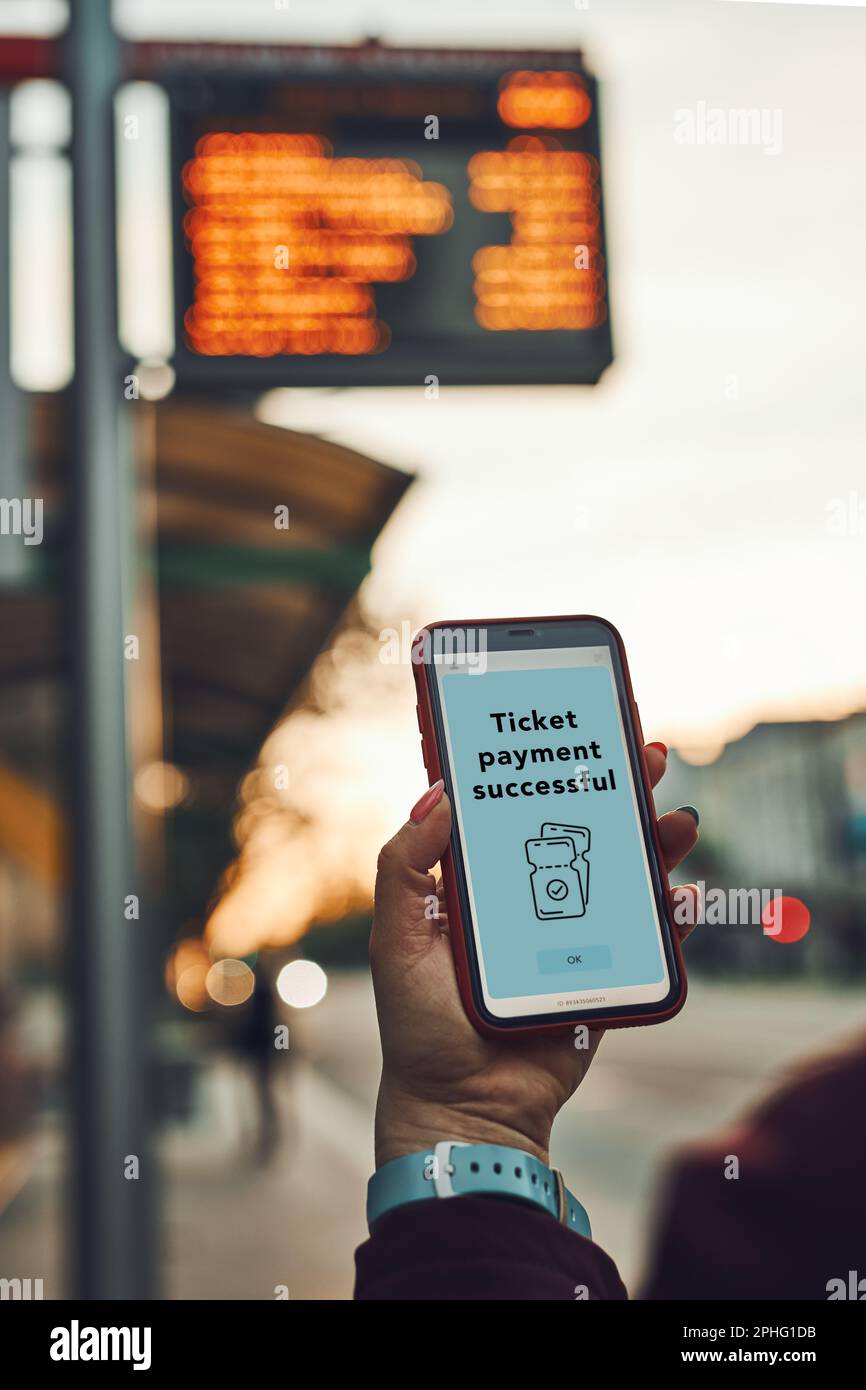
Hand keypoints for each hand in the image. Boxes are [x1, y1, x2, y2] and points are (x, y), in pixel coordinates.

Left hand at [370, 744, 698, 1168]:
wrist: (463, 1110)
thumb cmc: (419, 1025)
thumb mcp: (397, 934)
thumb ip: (405, 864)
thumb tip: (439, 792)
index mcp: (485, 886)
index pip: (521, 814)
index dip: (548, 774)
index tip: (574, 731)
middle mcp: (534, 903)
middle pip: (586, 834)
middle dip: (619, 793)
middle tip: (646, 754)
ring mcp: (575, 940)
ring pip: (625, 878)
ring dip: (657, 845)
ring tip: (677, 818)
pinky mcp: (605, 979)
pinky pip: (648, 941)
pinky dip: (671, 917)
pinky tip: (683, 894)